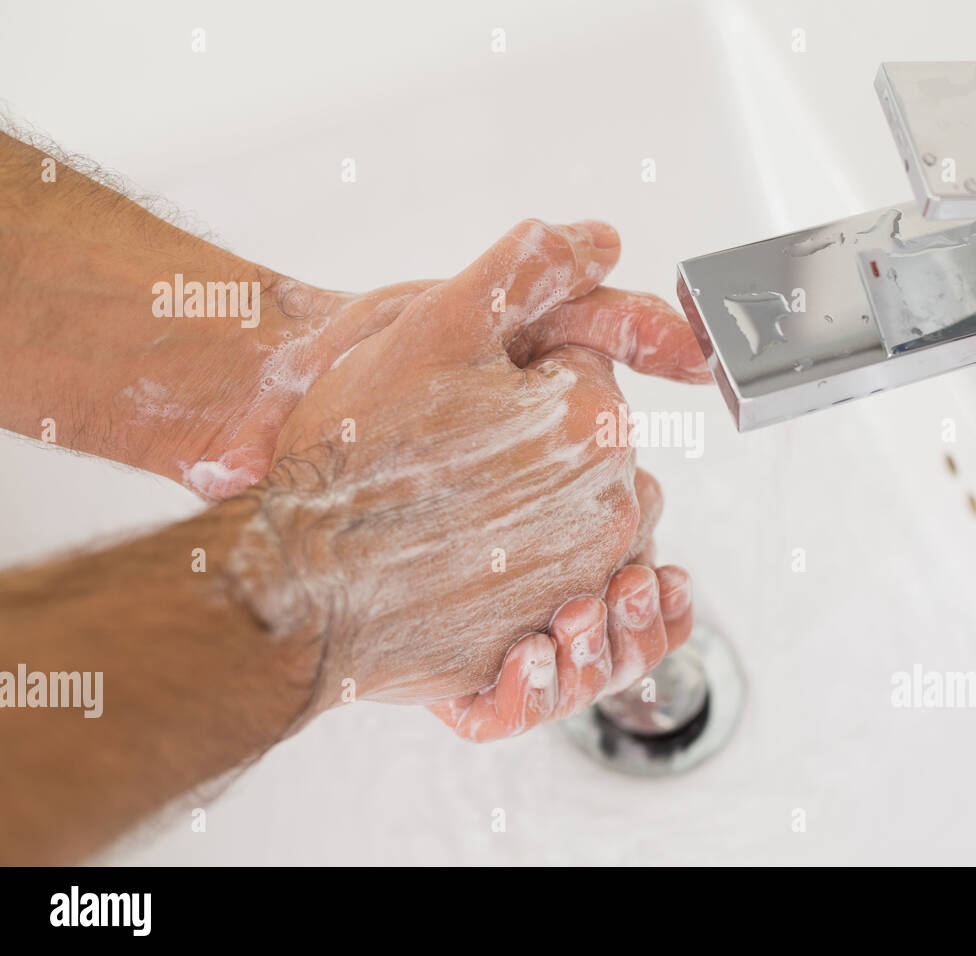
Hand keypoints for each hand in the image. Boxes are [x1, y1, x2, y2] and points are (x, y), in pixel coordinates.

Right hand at [238, 219, 708, 720]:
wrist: (296, 578)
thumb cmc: (355, 455)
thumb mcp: (436, 324)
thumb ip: (532, 267)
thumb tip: (603, 239)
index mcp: (596, 422)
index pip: (585, 379)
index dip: (519, 381)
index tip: (465, 400)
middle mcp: (610, 506)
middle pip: (591, 452)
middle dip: (539, 444)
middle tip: (452, 458)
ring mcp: (581, 580)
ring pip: (580, 521)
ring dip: (537, 511)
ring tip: (454, 512)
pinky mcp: (547, 635)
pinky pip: (557, 593)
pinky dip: (527, 577)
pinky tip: (465, 564)